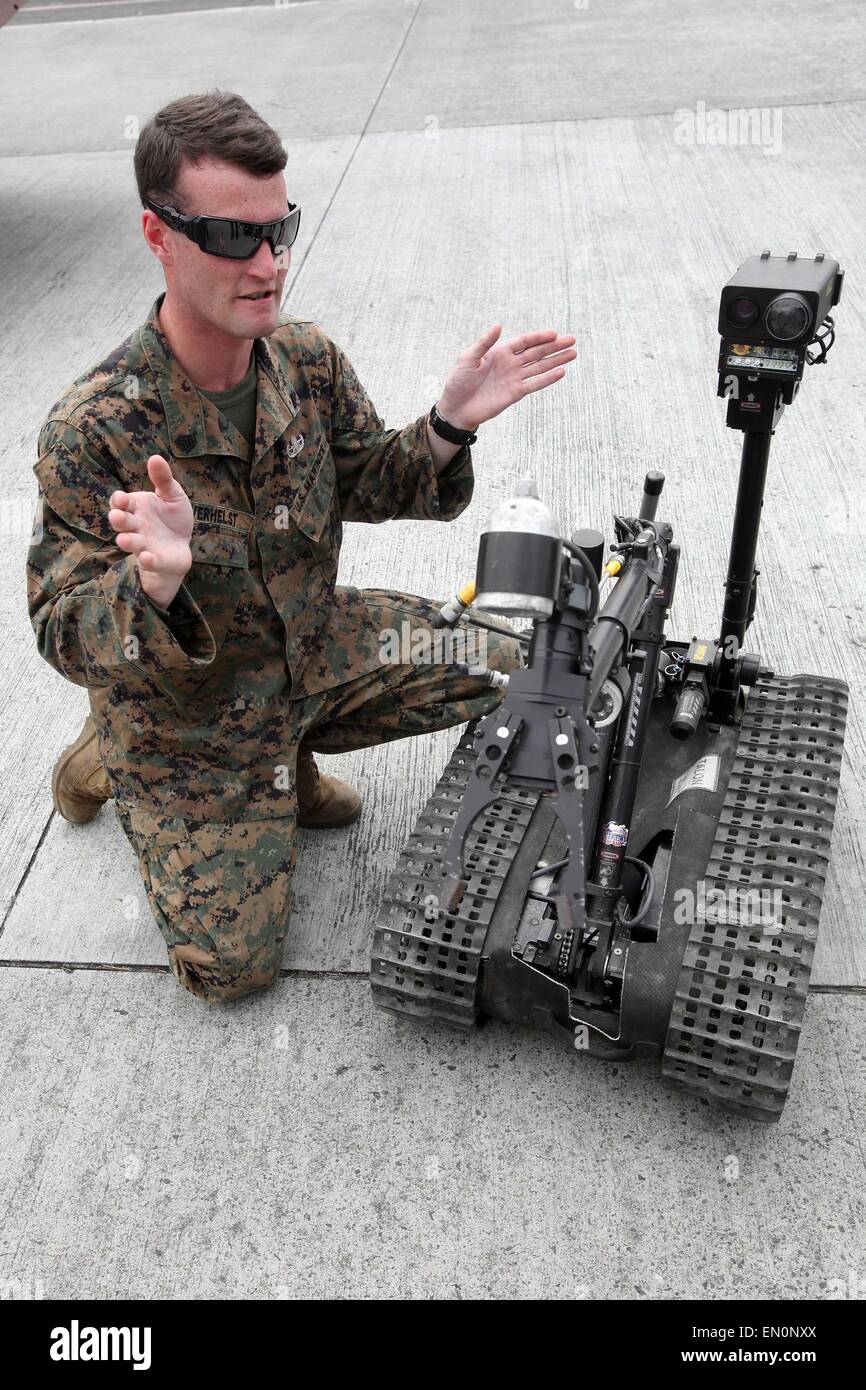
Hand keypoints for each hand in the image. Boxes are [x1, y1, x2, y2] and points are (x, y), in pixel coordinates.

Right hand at [108, 455, 193, 609]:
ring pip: (130, 542)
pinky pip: (148, 561)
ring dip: (126, 541)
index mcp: (136, 507)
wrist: (182, 544)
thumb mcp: (172, 495)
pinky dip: (147, 560)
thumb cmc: (171, 517)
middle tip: (117, 516)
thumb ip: (163, 479)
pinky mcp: (154, 560)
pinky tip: (147, 557)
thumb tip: (155, 457)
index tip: (122, 499)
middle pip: (121, 522)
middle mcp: (135, 526)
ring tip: (125, 540)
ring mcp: (143, 544)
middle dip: (118, 519)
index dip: (119, 501)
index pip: (120, 502)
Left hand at [437, 326, 576, 431]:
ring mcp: (514, 378)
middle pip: (537, 352)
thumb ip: (484, 343)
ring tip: (573, 353)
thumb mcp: (468, 358)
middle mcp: (510, 364)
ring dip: (556, 360)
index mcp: (499, 352)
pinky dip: (548, 378)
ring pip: (540, 367)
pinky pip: (535, 384)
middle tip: (572, 340)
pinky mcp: (515, 393)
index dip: (539, 337)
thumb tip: (499, 325)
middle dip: (554, 346)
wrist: (456, 408)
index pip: (524, 341)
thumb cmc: (458, 382)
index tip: (554, 333)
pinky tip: (561, 372)